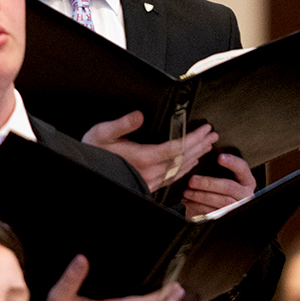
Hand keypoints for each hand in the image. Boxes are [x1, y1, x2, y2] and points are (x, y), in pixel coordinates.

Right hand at [83, 113, 217, 191]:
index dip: (193, 138)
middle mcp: (150, 172)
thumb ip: (123, 124)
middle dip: (200, 145)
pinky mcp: (148, 185)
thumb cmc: (93, 153)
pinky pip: (173, 177)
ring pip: (180, 169)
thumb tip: (139, 115)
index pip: (177, 148)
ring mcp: (151, 181)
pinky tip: (190, 163)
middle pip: (183, 158)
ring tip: (207, 145)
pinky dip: (185, 168)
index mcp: (143, 158)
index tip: (205, 129)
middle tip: (212, 134)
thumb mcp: (103, 133)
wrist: (87, 174)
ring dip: (196, 156)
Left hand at [182, 151, 256, 217]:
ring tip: (186, 191)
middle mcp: (245, 194)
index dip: (232, 163)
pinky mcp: (226, 216)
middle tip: (192, 180)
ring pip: (220, 201)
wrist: (222, 206)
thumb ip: (218, 168)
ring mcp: (237, 206)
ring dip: (200, 196)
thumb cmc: (221, 186)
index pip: (242, 168)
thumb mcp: (225, 176)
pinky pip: (213, 212)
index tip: (219, 157)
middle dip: (208, 183)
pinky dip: (198, 206)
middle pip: (229, 187)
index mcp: (247, 180)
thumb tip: (200, 157)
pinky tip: (187, 200)